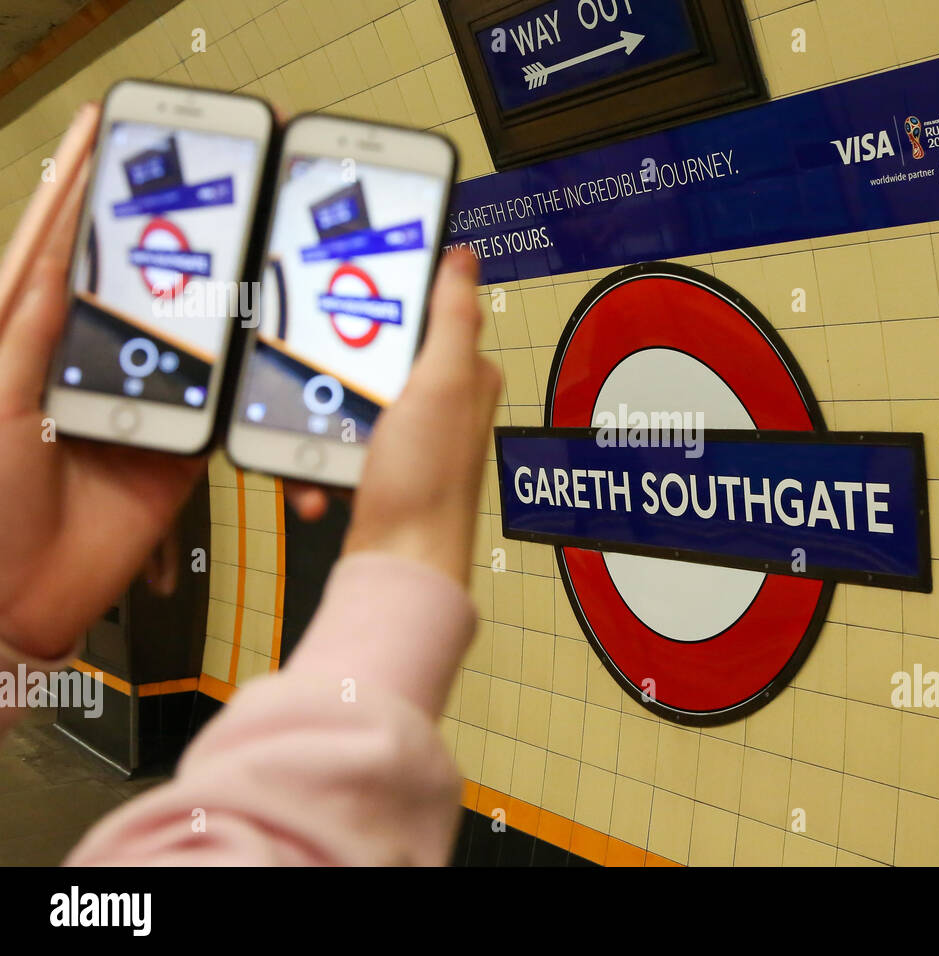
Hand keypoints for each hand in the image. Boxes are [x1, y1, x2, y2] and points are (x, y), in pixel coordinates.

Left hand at [0, 105, 204, 658]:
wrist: (16, 602)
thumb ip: (31, 335)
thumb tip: (54, 259)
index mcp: (27, 341)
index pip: (53, 246)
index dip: (77, 186)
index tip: (103, 130)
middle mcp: (87, 363)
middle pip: (134, 282)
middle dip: (168, 231)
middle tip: (206, 178)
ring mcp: (139, 402)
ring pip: (185, 337)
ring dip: (214, 302)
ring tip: (248, 251)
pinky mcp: (179, 446)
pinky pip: (219, 408)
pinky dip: (241, 387)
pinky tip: (260, 353)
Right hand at [341, 248, 499, 583]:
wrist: (399, 568)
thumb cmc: (428, 485)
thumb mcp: (440, 384)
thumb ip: (451, 319)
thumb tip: (463, 257)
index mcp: (463, 373)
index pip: (424, 310)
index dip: (383, 302)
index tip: (343, 294)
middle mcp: (438, 402)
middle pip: (369, 356)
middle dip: (333, 372)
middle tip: (318, 379)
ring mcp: (403, 436)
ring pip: (341, 402)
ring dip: (315, 425)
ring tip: (312, 446)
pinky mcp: (374, 466)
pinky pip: (329, 446)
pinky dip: (314, 464)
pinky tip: (315, 483)